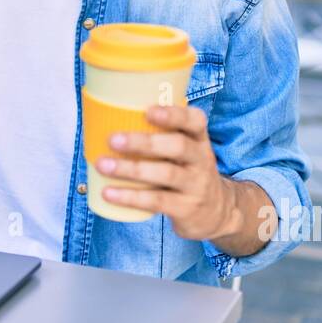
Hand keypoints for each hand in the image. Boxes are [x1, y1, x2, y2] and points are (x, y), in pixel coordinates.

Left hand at [96, 104, 239, 241]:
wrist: (217, 212)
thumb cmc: (187, 172)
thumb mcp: (186, 153)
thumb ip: (161, 137)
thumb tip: (108, 120)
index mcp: (199, 140)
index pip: (195, 121)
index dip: (174, 114)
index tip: (149, 110)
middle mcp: (201, 160)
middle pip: (178, 146)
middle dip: (144, 142)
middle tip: (113, 139)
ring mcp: (196, 185)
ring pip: (166, 174)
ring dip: (131, 169)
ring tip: (103, 165)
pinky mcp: (186, 208)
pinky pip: (157, 201)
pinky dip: (131, 197)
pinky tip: (109, 193)